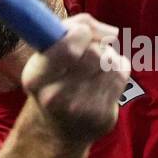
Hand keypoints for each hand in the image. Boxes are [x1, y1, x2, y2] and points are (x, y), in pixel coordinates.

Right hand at [21, 13, 130, 140]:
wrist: (58, 129)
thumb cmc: (53, 82)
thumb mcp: (46, 55)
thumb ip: (70, 28)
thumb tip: (113, 32)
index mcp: (36, 78)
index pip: (67, 48)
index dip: (81, 33)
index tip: (82, 33)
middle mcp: (56, 97)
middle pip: (94, 53)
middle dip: (95, 45)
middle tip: (87, 53)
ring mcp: (82, 110)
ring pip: (111, 62)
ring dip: (108, 57)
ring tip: (94, 68)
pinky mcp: (104, 117)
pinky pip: (121, 75)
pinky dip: (117, 69)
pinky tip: (104, 79)